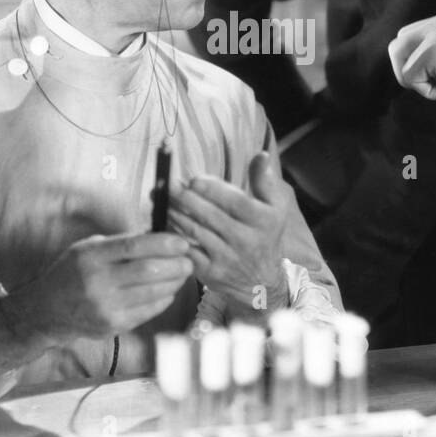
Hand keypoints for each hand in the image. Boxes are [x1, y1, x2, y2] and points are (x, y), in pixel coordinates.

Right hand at [3, 232, 194, 343]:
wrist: (47, 311)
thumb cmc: (73, 273)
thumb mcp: (88, 248)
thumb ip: (121, 243)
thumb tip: (160, 236)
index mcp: (91, 256)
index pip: (133, 247)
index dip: (162, 244)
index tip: (182, 242)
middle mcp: (98, 282)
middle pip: (148, 271)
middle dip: (175, 265)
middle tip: (189, 260)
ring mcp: (106, 307)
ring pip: (153, 293)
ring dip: (174, 282)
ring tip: (182, 273)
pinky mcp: (113, 325)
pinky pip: (149, 311)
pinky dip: (164, 299)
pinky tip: (168, 290)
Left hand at [167, 152, 287, 316]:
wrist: (262, 281)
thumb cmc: (265, 235)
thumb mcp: (275, 208)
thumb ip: (264, 181)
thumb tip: (261, 155)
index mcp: (262, 220)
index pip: (233, 201)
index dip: (210, 188)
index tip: (193, 179)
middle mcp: (245, 241)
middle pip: (209, 215)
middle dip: (185, 197)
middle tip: (168, 184)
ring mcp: (226, 258)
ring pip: (195, 231)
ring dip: (174, 213)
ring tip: (160, 198)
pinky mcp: (209, 273)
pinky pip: (186, 250)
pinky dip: (172, 235)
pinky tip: (163, 221)